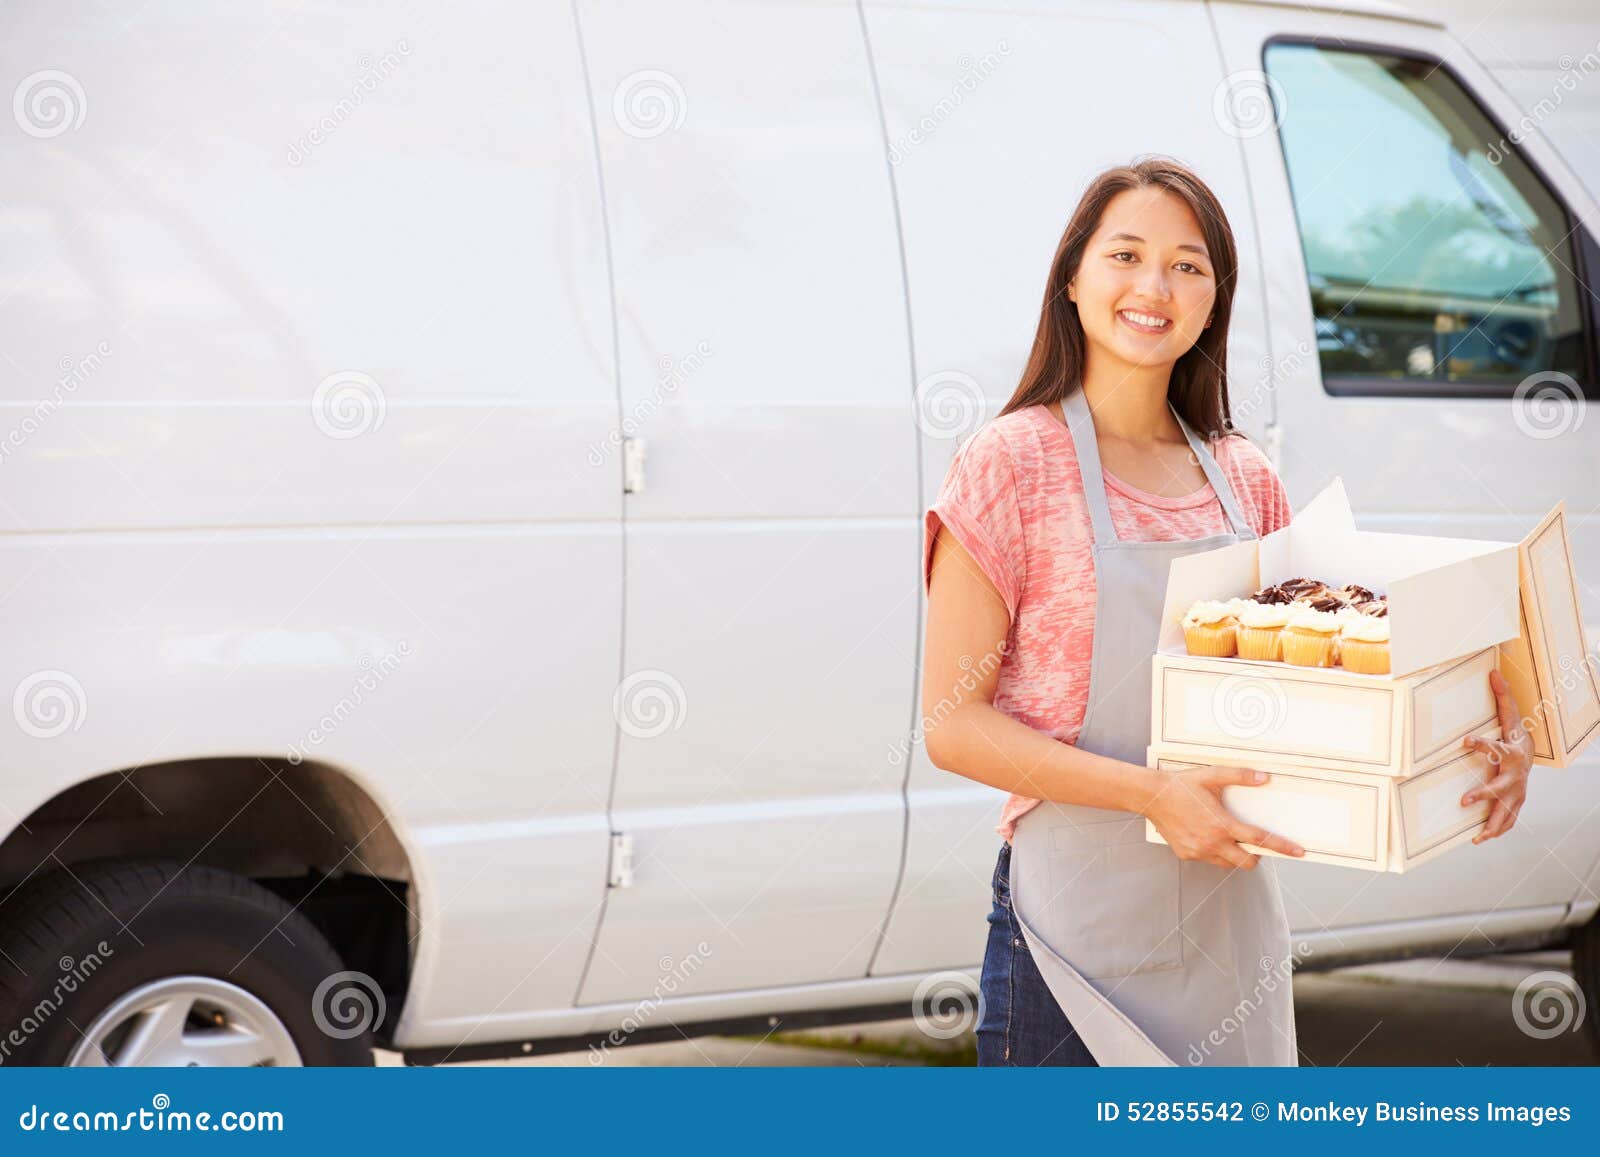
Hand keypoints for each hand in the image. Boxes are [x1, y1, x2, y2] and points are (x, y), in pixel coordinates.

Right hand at [1143, 764, 1305, 869]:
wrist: (1151, 796)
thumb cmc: (1181, 785)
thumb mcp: (1212, 776)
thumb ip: (1240, 776)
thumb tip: (1264, 778)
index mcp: (1222, 824)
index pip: (1260, 840)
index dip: (1282, 847)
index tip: (1298, 852)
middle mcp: (1212, 842)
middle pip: (1247, 862)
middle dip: (1255, 856)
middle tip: (1252, 843)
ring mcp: (1198, 851)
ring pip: (1228, 864)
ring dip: (1234, 855)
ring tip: (1226, 837)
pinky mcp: (1187, 854)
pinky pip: (1208, 860)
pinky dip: (1213, 852)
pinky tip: (1205, 836)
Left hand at [1462, 667, 1534, 843]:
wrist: (1530, 758)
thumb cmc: (1514, 737)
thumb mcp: (1509, 719)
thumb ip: (1502, 699)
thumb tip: (1493, 672)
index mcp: (1510, 753)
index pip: (1495, 747)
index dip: (1481, 744)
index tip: (1464, 740)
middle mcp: (1515, 775)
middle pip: (1500, 787)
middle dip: (1483, 795)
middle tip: (1463, 801)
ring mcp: (1517, 792)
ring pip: (1506, 811)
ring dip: (1491, 824)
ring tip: (1476, 837)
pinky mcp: (1515, 804)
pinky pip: (1507, 821)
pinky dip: (1496, 831)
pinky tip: (1479, 840)